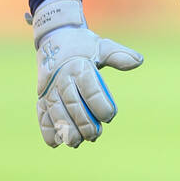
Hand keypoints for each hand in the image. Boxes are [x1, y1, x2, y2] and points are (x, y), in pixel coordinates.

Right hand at [30, 0, 142, 146]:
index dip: (99, 104)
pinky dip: (47, 129)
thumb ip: (118, 55)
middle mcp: (61, 78)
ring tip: (76, 143)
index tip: (110, 117)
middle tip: (95, 135)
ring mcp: (48, 88)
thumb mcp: (101, 46)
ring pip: (55, 111)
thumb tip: (138, 61)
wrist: (55, 37)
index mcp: (78, 66)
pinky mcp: (41, 96)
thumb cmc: (83, 45)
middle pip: (71, 103)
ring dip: (65, 129)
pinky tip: (56, 143)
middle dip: (83, 122)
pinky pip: (41, 113)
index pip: (89, 87)